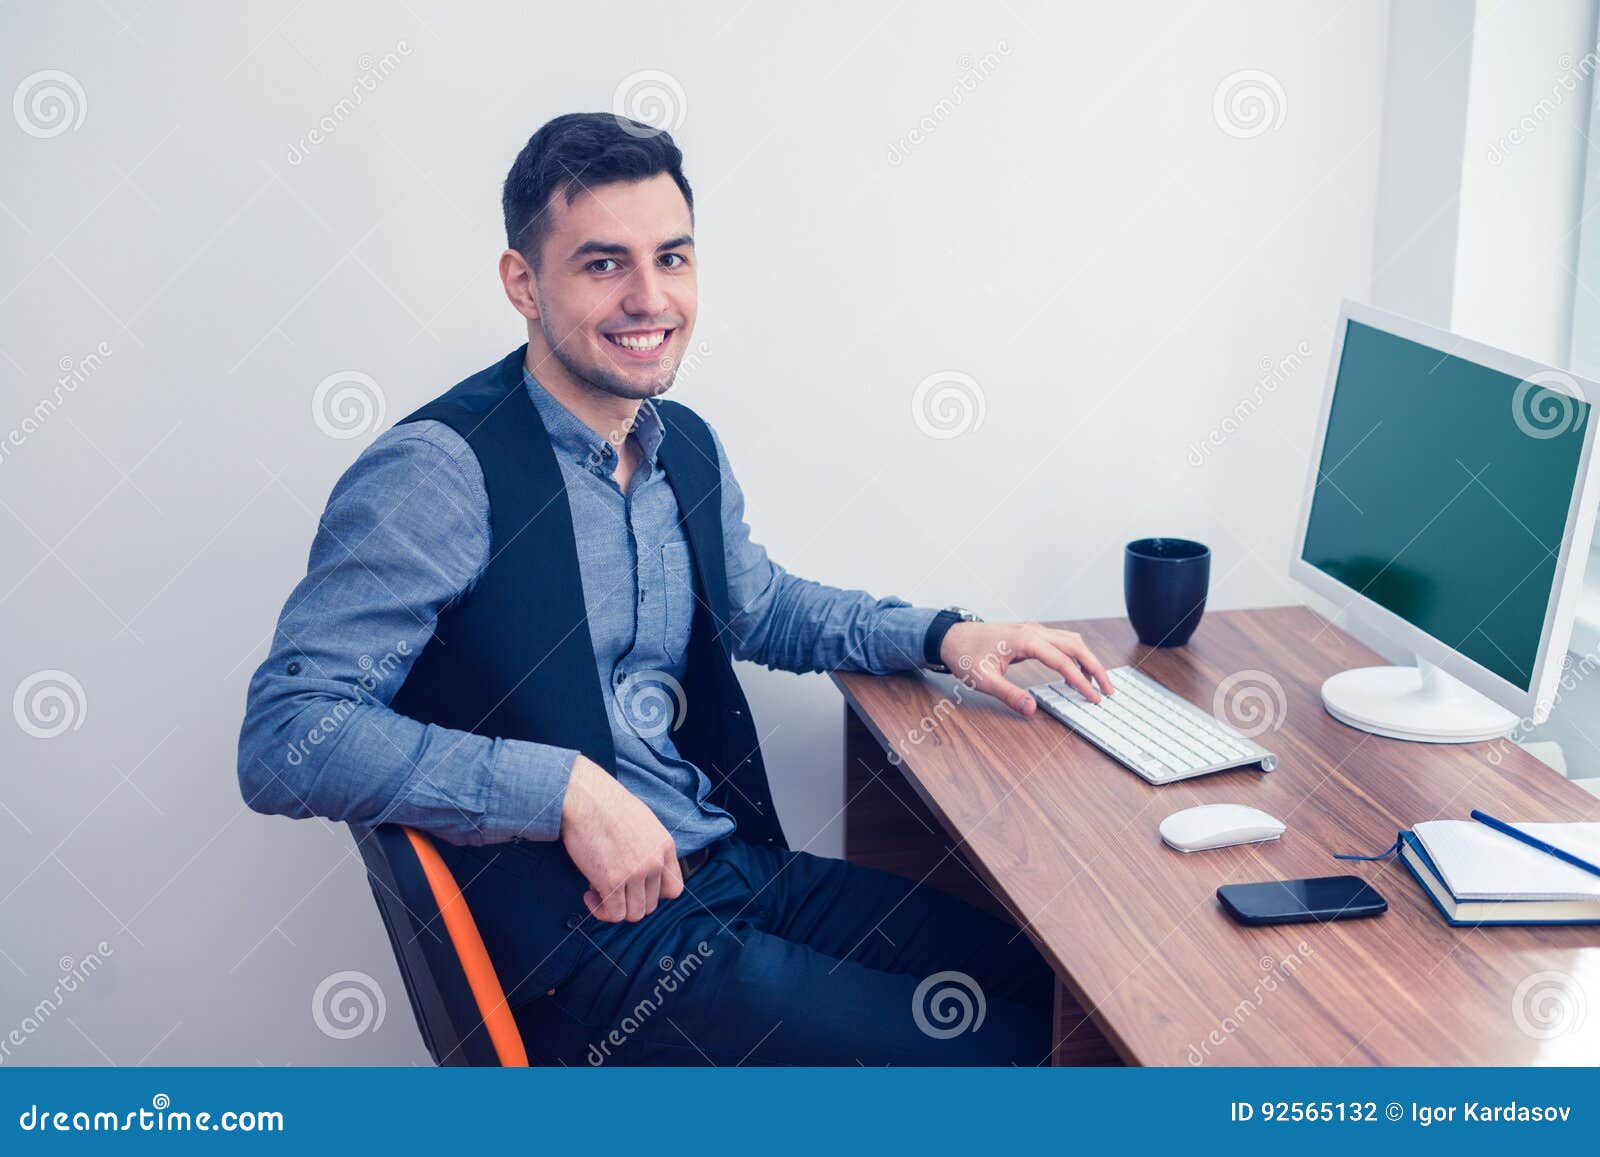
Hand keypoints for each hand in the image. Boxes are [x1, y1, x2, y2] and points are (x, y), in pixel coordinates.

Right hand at [560, 755, 683, 922]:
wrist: (584, 798)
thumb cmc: (607, 805)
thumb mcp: (644, 822)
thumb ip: (650, 847)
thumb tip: (643, 872)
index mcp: (665, 846)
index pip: (674, 888)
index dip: (654, 893)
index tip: (636, 887)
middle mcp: (655, 862)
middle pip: (652, 904)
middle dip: (631, 900)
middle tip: (613, 887)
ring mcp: (635, 873)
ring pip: (634, 913)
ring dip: (616, 908)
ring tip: (600, 892)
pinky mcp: (612, 882)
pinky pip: (614, 914)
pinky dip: (601, 911)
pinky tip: (590, 895)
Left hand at [940, 620, 1113, 714]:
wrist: (952, 637)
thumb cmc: (965, 655)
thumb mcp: (983, 680)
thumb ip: (1009, 695)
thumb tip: (1031, 710)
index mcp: (1025, 640)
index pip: (1063, 661)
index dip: (1081, 680)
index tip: (1093, 697)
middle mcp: (1034, 631)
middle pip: (1076, 646)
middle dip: (1095, 667)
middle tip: (1108, 691)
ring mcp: (1034, 630)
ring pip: (1071, 641)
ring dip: (1088, 659)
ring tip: (1098, 684)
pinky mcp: (1032, 634)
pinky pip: (1062, 642)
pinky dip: (1075, 655)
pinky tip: (1077, 672)